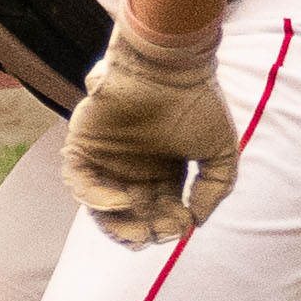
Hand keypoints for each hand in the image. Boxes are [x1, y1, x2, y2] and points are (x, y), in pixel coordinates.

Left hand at [62, 20, 239, 245]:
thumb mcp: (221, 151)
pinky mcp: (83, 145)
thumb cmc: (197, 102)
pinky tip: (121, 200)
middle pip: (129, 215)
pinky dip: (96, 198)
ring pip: (100, 207)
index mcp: (162, 170)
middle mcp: (132, 167)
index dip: (169, 225)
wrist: (169, 67)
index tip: (182, 224)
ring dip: (116, 225)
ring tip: (138, 229)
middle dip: (142, 233)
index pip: (159, 211)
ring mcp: (106, 158)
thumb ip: (215, 188)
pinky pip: (79, 182)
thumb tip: (195, 221)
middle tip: (156, 234)